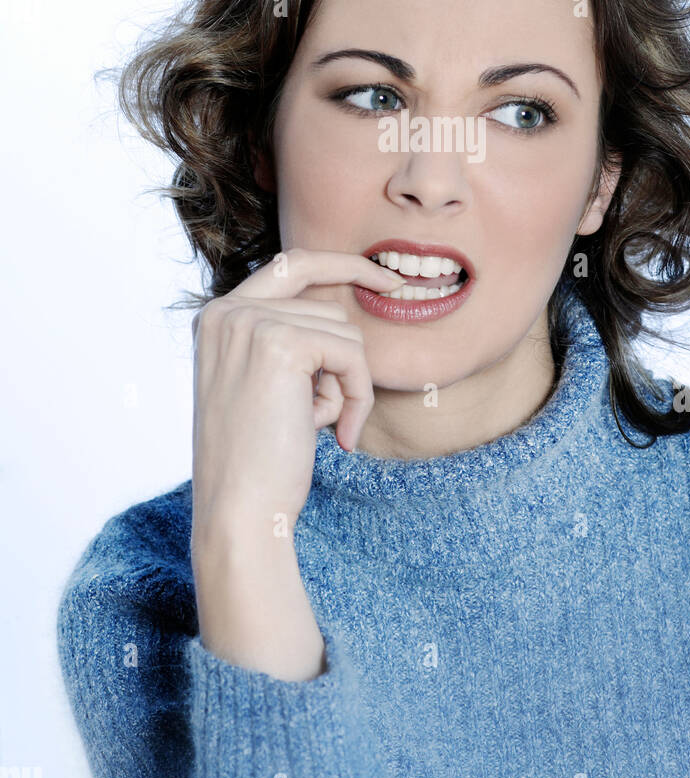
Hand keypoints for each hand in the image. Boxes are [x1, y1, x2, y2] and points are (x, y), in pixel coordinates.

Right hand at [188, 247, 400, 680]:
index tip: (386, 277)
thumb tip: (347, 319)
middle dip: (345, 361)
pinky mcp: (279, 342)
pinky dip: (357, 395)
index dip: (341, 264)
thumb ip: (289, 345)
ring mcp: (250, 323)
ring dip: (347, 385)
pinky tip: (337, 434)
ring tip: (317, 428)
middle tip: (341, 414)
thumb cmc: (258, 463)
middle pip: (327, 304)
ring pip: (344, 331)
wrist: (239, 513)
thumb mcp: (265, 389)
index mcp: (216, 318)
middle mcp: (225, 311)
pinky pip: (351, 354)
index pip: (290, 265)